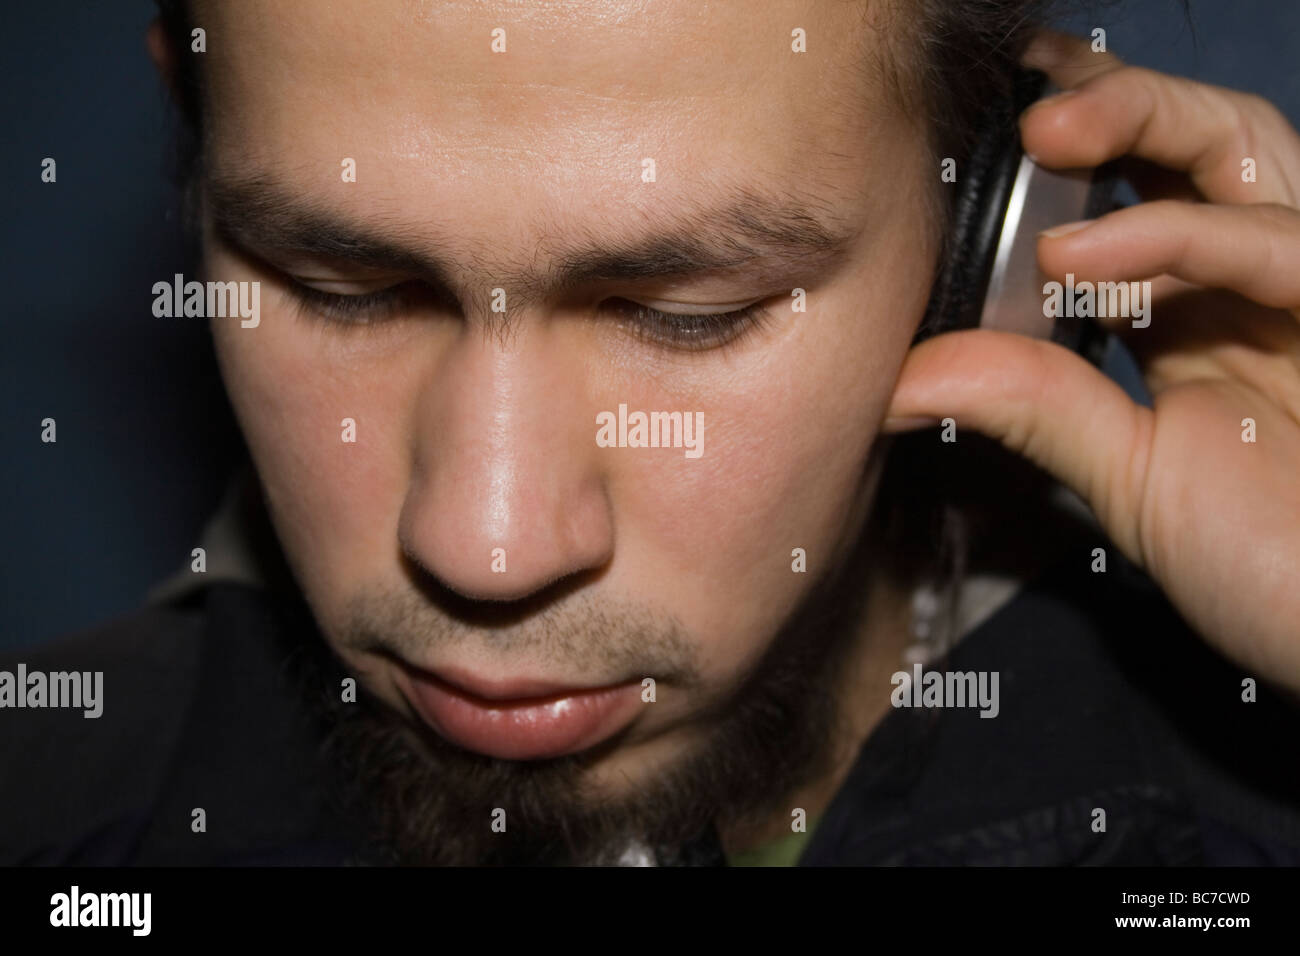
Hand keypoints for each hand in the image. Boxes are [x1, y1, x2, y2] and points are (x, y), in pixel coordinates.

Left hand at [882, 29, 1299, 692]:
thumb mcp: (1126, 479)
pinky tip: (1084, 254)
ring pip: (1248, 151)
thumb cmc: (1274, 566)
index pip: (1144, 191)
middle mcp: (1259, 288)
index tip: (992, 124)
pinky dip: (1179, 236)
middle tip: (1026, 107)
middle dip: (1115, 103)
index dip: (1079, 142)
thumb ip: (1034, 409)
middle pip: (1200, 142)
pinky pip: (1280, 246)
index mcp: (1202, 315)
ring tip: (1047, 141)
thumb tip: (899, 377)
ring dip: (1147, 124)